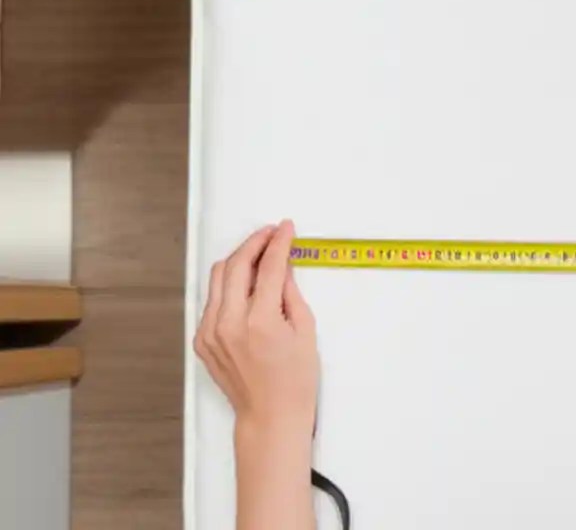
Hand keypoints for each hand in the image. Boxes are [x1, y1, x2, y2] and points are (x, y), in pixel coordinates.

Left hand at [195, 220, 317, 431]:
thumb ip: (290, 293)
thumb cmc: (295, 380)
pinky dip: (228, 287)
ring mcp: (210, 333)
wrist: (270, 415)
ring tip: (258, 254)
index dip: (278, 242)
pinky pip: (212, 301)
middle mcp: (228, 324)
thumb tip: (282, 265)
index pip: (268, 267)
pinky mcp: (202, 341)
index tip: (285, 228)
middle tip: (271, 234)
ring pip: (217, 279)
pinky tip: (245, 286)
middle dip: (254, 243)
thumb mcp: (305, 330)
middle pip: (235, 265)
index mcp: (259, 322)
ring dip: (238, 260)